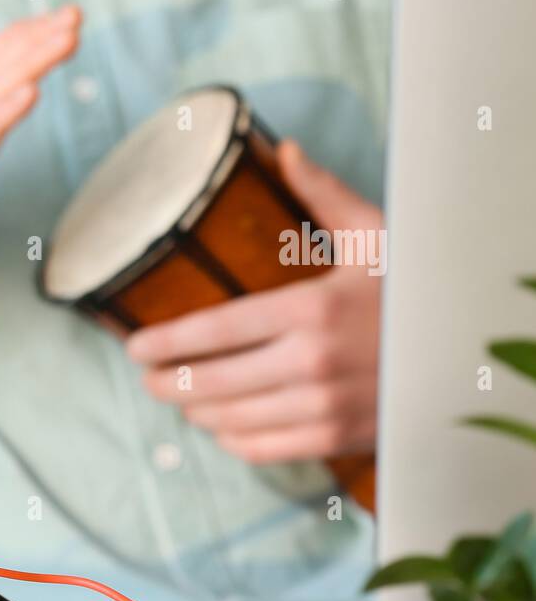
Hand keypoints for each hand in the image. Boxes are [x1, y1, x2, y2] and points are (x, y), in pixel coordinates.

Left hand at [125, 140, 382, 463]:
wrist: (467, 352)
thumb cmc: (414, 290)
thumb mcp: (376, 238)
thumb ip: (324, 196)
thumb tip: (285, 151)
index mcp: (313, 309)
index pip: (215, 330)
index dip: (166, 342)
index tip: (134, 347)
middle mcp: (312, 363)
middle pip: (210, 381)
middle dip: (166, 381)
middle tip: (146, 376)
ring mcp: (323, 407)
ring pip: (229, 420)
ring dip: (193, 411)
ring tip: (178, 397)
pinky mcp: (336, 439)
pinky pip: (261, 449)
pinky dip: (231, 440)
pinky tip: (221, 425)